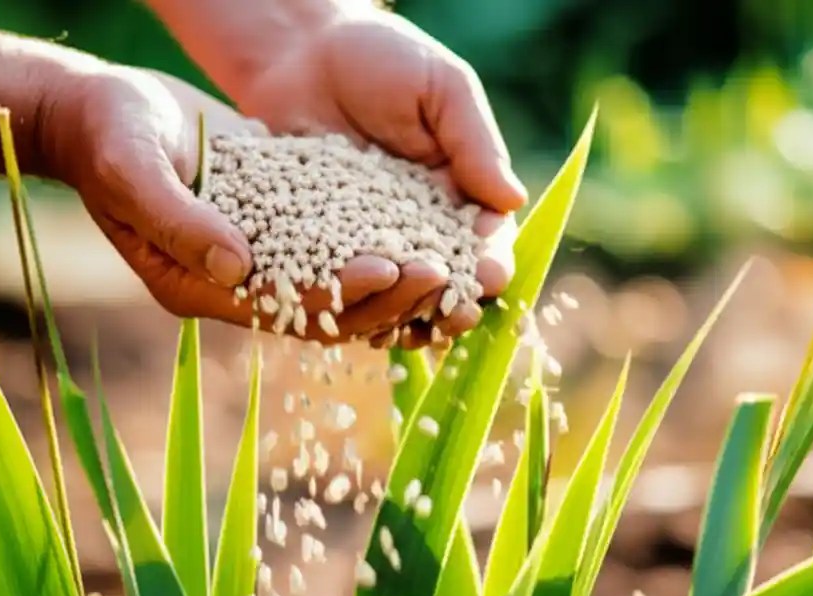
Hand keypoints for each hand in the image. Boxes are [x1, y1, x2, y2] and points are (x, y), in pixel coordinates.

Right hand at [36, 64, 409, 341]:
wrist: (103, 111)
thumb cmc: (106, 136)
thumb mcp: (133, 169)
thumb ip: (178, 220)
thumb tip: (239, 266)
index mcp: (200, 285)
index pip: (284, 306)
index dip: (339, 293)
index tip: (389, 268)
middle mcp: (238, 282)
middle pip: (327, 309)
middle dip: (388, 296)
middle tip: (445, 274)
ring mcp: (263, 255)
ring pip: (345, 283)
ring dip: (399, 279)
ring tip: (455, 262)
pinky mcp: (283, 222)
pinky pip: (342, 242)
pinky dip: (384, 240)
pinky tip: (430, 227)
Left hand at [211, 7, 526, 345]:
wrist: (298, 48)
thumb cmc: (381, 55)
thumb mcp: (441, 88)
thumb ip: (474, 141)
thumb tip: (513, 200)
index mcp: (459, 191)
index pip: (485, 239)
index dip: (490, 262)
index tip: (489, 276)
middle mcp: (419, 224)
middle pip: (445, 279)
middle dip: (454, 302)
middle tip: (454, 316)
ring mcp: (370, 238)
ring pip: (395, 293)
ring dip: (405, 317)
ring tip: (407, 330)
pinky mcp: (320, 243)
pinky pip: (341, 283)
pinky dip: (350, 306)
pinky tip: (353, 323)